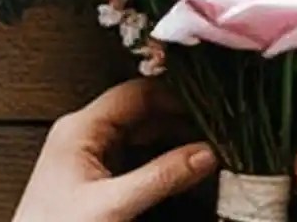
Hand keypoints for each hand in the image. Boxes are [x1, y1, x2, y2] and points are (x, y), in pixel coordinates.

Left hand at [13, 79, 218, 221]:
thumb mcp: (114, 204)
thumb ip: (161, 177)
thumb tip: (205, 154)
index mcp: (79, 127)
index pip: (136, 93)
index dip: (175, 96)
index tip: (209, 107)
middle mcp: (82, 133)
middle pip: (140, 111)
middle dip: (179, 119)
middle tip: (217, 130)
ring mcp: (87, 155)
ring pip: (139, 134)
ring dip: (171, 138)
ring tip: (208, 146)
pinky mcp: (93, 177)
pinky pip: (133, 156)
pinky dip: (159, 159)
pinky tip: (181, 167)